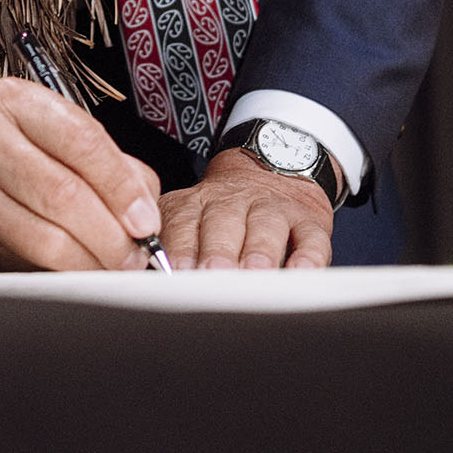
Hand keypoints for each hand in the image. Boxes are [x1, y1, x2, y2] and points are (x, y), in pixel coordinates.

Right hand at [0, 77, 161, 269]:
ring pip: (46, 236)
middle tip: (136, 255)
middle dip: (112, 235)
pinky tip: (79, 273)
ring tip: (112, 268)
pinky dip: (62, 274)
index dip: (122, 187)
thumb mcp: (56, 141)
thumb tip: (145, 210)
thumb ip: (111, 165)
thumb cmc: (11, 161)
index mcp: (14, 100)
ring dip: (91, 262)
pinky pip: (25, 260)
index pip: (82, 140)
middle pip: (65, 194)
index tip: (145, 221)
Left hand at [158, 147, 335, 268]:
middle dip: (216, 250)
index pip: (182, 223)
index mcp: (195, 204)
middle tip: (211, 276)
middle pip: (222, 222)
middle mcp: (232, 202)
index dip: (178, 248)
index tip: (174, 273)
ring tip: (254, 274)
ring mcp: (272, 209)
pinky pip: (309, 238)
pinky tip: (301, 273)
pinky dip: (307, 257)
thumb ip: (169, 247)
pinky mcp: (308, 221)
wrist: (271, 169)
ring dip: (258, 251)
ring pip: (265, 227)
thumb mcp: (190, 220)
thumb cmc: (221, 216)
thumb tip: (143, 282)